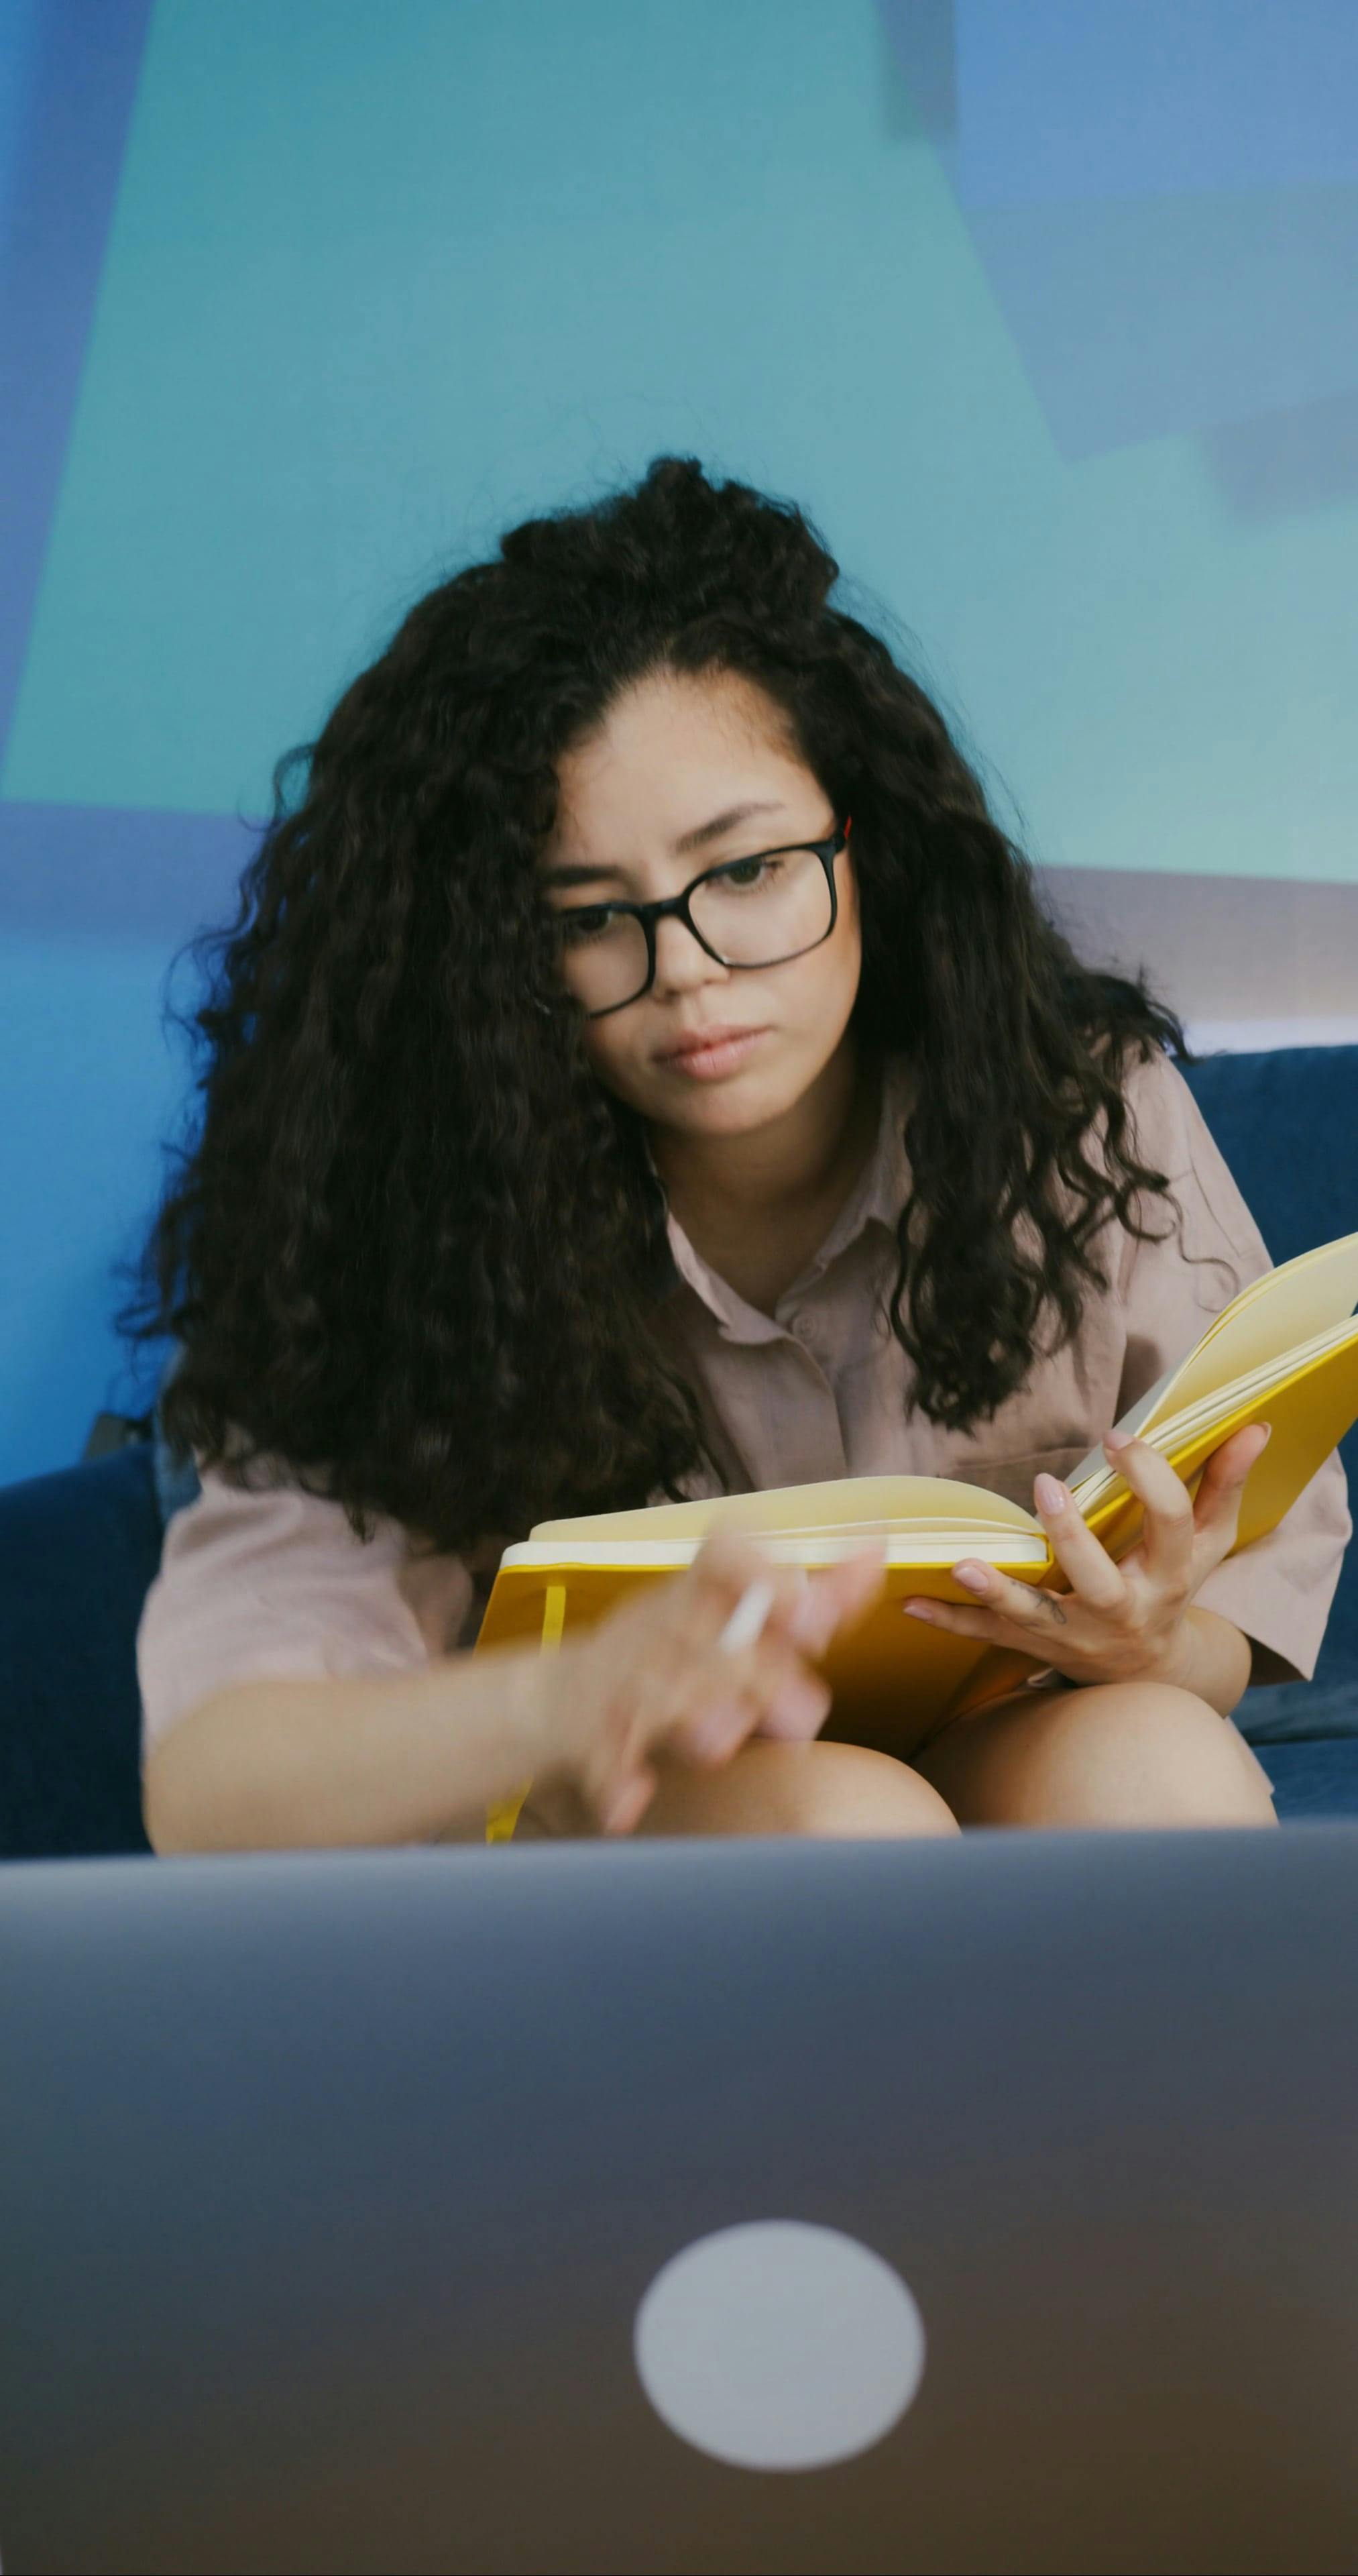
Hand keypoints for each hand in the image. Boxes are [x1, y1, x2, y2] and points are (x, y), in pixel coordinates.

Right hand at [529, 1531, 885, 1834]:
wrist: (562, 1698)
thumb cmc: (675, 1657)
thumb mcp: (741, 1624)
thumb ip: (815, 1599)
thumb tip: (877, 1549)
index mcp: (700, 1592)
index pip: (723, 1552)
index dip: (762, 1573)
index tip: (810, 1616)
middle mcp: (659, 1623)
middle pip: (708, 1637)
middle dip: (756, 1674)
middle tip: (805, 1715)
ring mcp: (619, 1674)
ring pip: (654, 1688)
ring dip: (689, 1716)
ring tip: (717, 1747)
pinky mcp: (587, 1728)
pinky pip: (603, 1750)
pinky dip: (616, 1776)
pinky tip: (632, 1802)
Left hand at [901, 1420, 1272, 1693]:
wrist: (1150, 1672)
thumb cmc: (1175, 1585)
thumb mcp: (1208, 1541)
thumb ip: (1225, 1482)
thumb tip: (1255, 1423)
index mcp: (1168, 1577)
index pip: (1167, 1524)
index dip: (1148, 1478)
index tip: (1118, 1437)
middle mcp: (1123, 1611)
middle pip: (1099, 1581)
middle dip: (1072, 1539)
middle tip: (1046, 1487)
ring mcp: (1076, 1635)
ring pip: (1036, 1618)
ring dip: (997, 1594)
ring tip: (963, 1565)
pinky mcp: (1036, 1647)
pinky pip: (990, 1636)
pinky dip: (951, 1620)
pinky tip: (912, 1603)